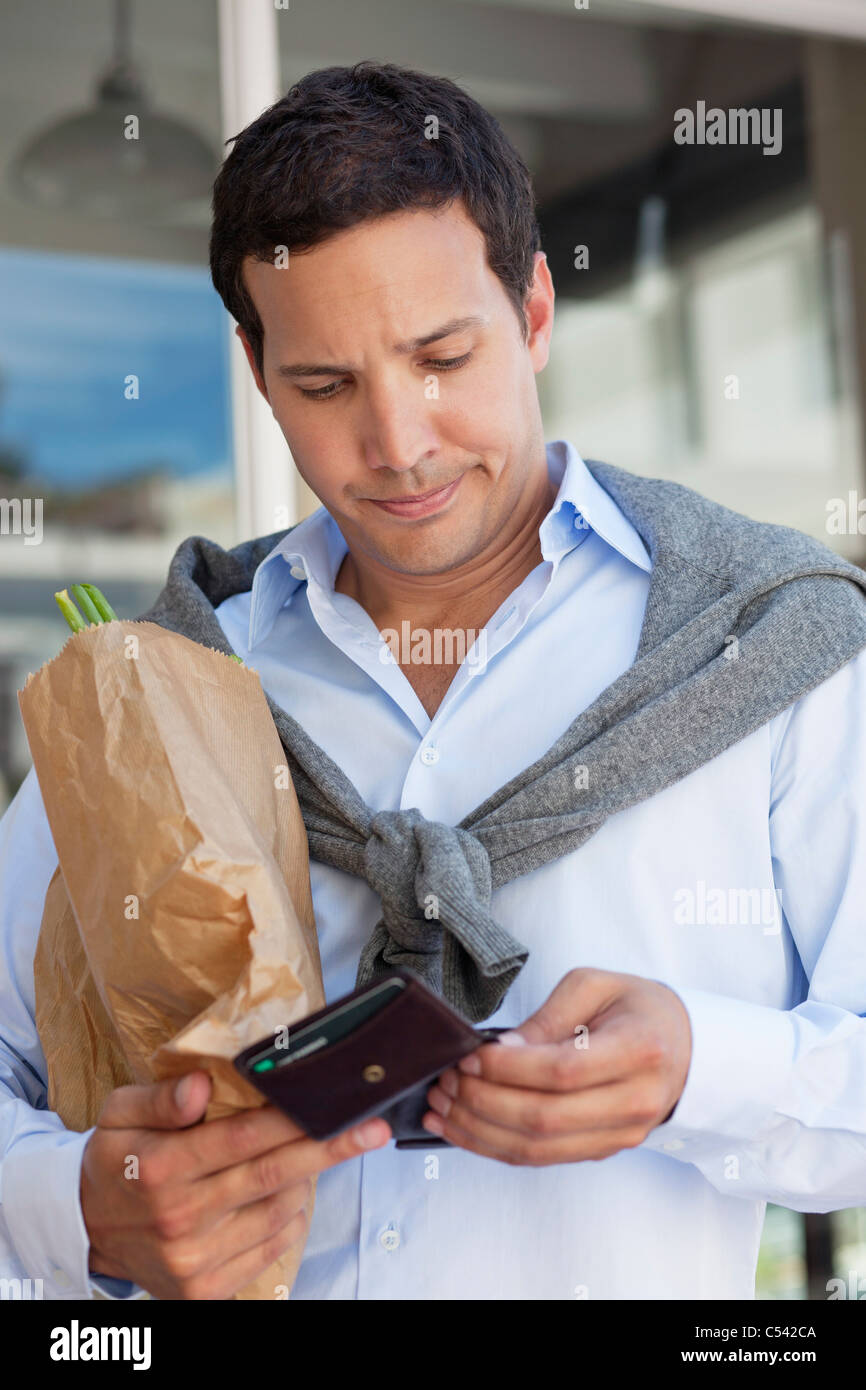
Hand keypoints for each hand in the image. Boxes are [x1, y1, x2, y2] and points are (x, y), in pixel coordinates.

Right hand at [81, 1070, 390, 1299]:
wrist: (88, 1228)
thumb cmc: (116, 1159)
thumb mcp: (119, 1113)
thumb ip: (161, 1097)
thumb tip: (203, 1084)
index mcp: (160, 1167)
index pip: (242, 1138)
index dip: (293, 1120)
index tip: (336, 1104)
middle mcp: (179, 1216)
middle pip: (272, 1176)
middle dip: (328, 1150)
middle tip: (371, 1130)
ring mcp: (194, 1258)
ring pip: (277, 1213)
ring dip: (308, 1181)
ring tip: (320, 1153)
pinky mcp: (205, 1289)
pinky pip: (269, 1249)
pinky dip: (291, 1219)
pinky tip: (293, 1193)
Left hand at [422, 968, 691, 1164]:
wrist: (684, 1046)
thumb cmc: (636, 1007)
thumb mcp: (595, 986)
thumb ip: (546, 1018)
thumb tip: (500, 1050)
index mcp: (640, 1050)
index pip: (563, 1071)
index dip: (509, 1069)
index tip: (469, 1054)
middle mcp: (635, 1102)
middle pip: (545, 1118)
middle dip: (482, 1102)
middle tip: (445, 1080)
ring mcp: (620, 1135)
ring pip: (537, 1150)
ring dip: (479, 1132)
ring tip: (440, 1107)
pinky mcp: (601, 1151)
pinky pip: (540, 1159)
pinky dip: (493, 1146)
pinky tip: (460, 1128)